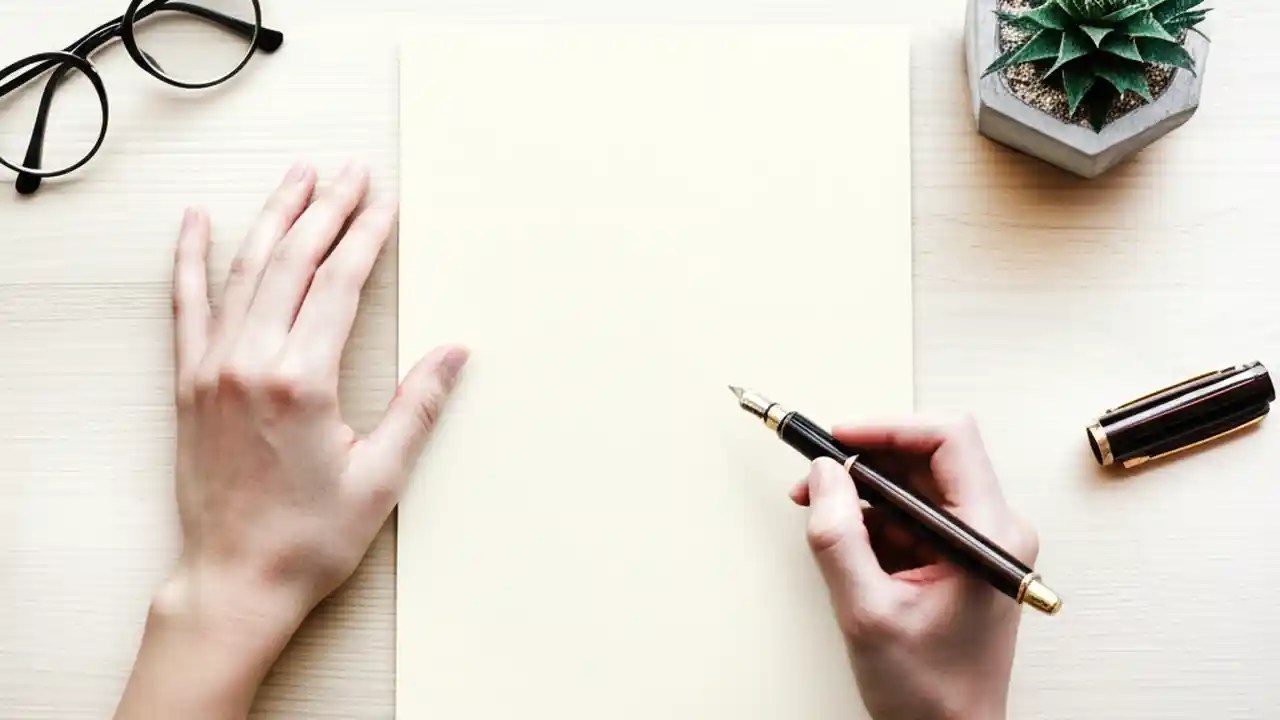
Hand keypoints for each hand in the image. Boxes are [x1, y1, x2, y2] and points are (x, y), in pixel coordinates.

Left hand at [115, 162, 467, 718]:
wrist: (236, 580)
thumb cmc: (310, 538)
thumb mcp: (381, 477)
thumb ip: (419, 406)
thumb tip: (456, 352)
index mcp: (302, 379)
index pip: (339, 282)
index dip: (365, 236)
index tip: (383, 203)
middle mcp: (250, 361)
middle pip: (292, 261)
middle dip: (326, 209)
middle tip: (351, 172)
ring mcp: (212, 368)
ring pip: (243, 270)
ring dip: (273, 218)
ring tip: (298, 177)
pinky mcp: (188, 383)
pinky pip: (184, 306)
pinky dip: (188, 260)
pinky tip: (194, 223)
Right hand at [791, 416, 1038, 719]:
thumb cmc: (930, 692)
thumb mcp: (867, 612)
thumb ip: (838, 536)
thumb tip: (823, 475)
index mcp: (989, 536)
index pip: (948, 440)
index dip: (888, 428)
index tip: (839, 438)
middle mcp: (993, 530)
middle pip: (928, 456)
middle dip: (865, 459)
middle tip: (816, 476)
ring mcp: (976, 542)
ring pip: (914, 483)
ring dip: (863, 491)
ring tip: (821, 513)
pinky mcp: (957, 555)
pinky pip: (910, 513)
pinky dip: (871, 519)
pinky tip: (847, 543)